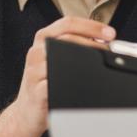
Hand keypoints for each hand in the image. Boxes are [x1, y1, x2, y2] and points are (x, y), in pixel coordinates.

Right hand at [11, 17, 116, 136]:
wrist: (26, 113)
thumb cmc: (45, 84)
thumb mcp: (54, 59)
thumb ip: (73, 47)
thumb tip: (106, 42)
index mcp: (43, 40)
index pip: (68, 23)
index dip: (92, 26)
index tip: (110, 33)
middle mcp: (36, 52)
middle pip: (68, 38)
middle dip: (94, 43)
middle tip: (110, 51)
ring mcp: (35, 71)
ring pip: (63, 58)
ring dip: (87, 61)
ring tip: (101, 65)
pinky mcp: (37, 91)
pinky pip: (57, 83)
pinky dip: (75, 82)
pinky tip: (87, 83)